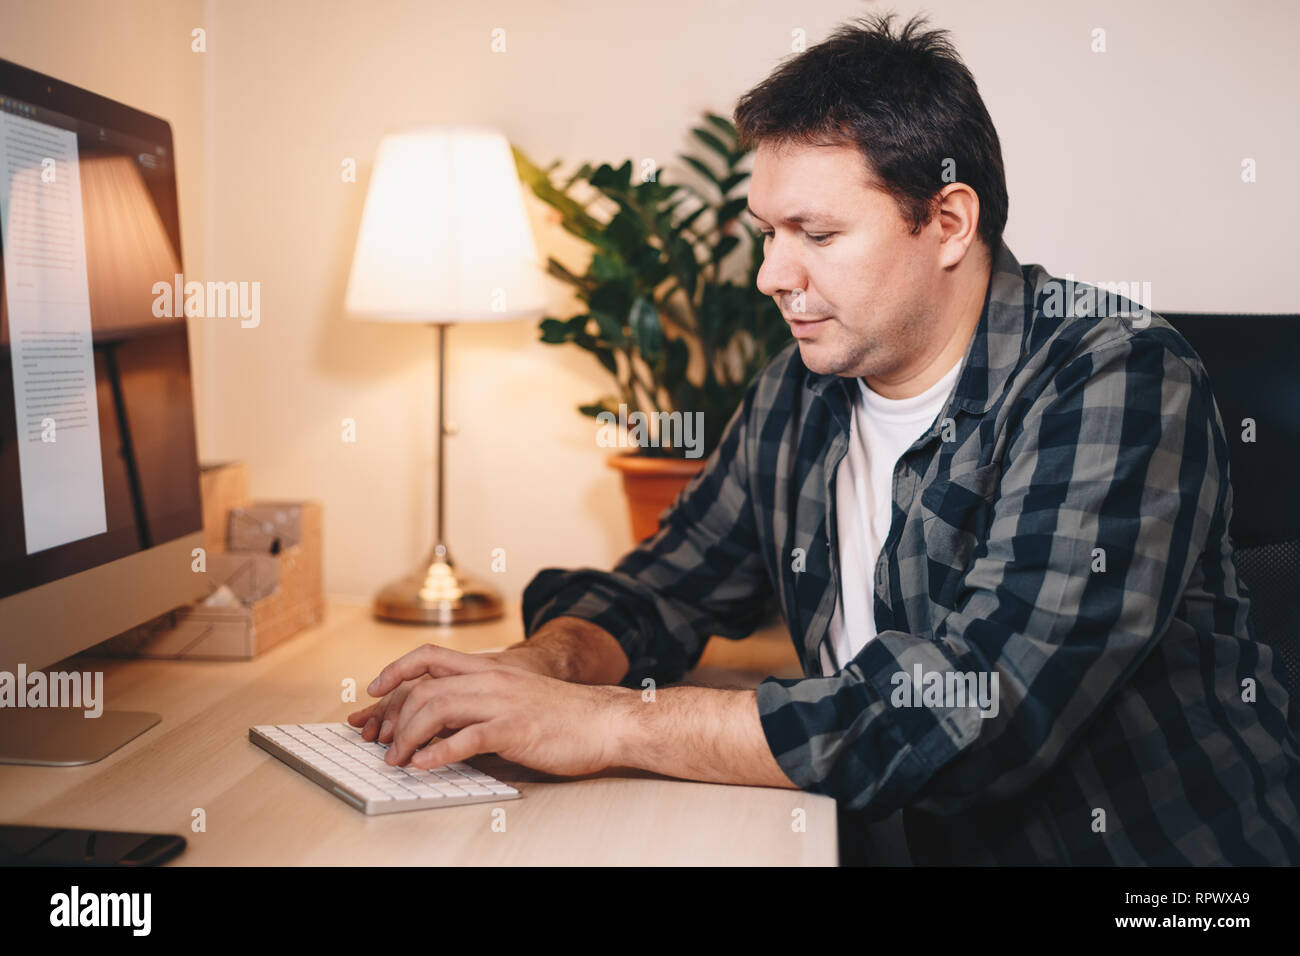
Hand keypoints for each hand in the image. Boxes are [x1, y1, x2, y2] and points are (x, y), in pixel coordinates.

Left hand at [346, 645, 556, 744]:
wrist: (604, 721)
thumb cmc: (560, 716)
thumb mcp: (512, 698)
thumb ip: (477, 702)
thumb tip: (438, 723)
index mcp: (489, 668)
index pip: (427, 658)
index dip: (393, 673)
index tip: (372, 694)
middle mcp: (491, 678)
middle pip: (423, 687)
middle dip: (392, 716)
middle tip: (382, 743)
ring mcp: (503, 702)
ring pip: (438, 709)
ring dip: (408, 736)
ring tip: (397, 759)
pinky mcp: (516, 728)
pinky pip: (468, 738)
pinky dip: (439, 753)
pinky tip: (425, 765)